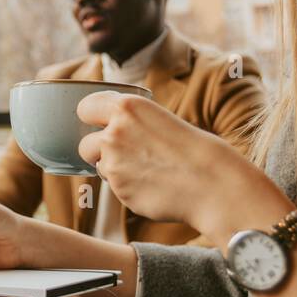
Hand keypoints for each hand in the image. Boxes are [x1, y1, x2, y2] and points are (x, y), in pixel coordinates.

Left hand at [75, 91, 272, 246]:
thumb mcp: (158, 119)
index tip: (96, 123)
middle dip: (98, 150)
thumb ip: (129, 122)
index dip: (90, 118)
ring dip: (113, 169)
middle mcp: (114, 132)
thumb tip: (105, 128)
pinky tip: (152, 184)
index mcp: (126, 107)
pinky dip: (127, 187)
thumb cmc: (193, 148)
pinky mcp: (119, 190)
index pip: (85, 107)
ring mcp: (113, 163)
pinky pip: (114, 187)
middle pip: (84, 143)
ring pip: (98, 167)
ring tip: (146, 169)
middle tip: (124, 154)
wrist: (212, 181)